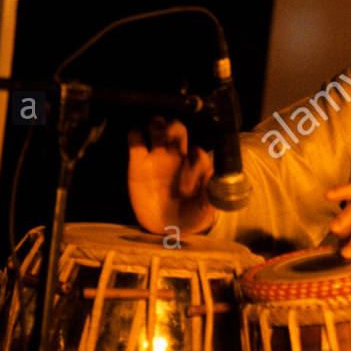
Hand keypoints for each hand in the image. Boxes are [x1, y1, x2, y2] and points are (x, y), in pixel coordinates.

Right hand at [127, 117, 214, 235]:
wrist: (167, 226)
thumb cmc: (190, 214)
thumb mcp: (203, 210)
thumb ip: (210, 196)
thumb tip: (215, 180)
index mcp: (196, 166)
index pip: (196, 152)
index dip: (193, 160)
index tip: (186, 186)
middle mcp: (177, 156)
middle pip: (177, 130)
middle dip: (173, 127)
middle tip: (167, 135)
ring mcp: (158, 157)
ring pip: (158, 129)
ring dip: (156, 124)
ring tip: (154, 129)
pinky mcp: (138, 163)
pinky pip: (136, 141)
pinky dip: (134, 134)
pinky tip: (136, 136)